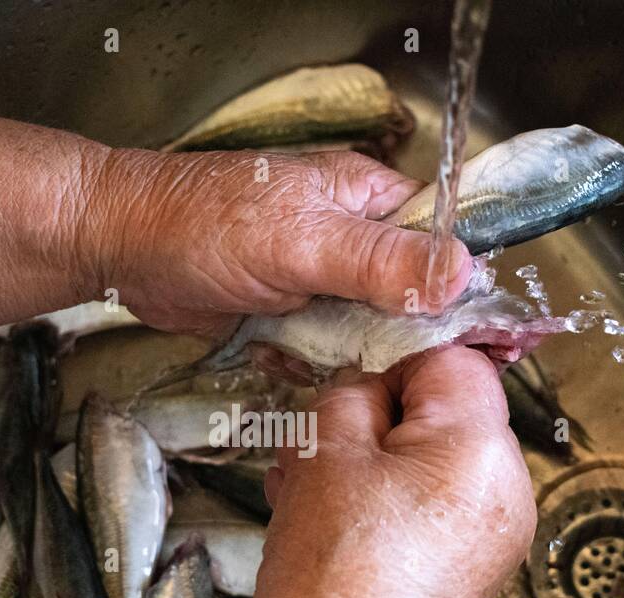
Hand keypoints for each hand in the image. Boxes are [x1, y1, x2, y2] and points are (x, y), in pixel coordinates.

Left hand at [81, 148, 473, 336]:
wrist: (126, 249)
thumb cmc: (207, 223)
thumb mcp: (305, 240)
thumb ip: (381, 260)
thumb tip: (461, 273)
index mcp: (369, 200)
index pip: (444, 239)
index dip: (471, 286)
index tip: (497, 334)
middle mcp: (354, 238)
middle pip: (413, 294)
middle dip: (419, 334)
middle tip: (434, 372)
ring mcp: (323, 279)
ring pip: (371, 328)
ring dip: (364, 356)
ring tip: (355, 371)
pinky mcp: (292, 314)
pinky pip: (327, 347)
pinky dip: (319, 364)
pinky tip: (301, 368)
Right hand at [249, 345, 536, 597]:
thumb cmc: (334, 575)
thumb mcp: (325, 453)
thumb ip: (350, 396)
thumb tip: (368, 388)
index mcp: (483, 449)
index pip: (450, 361)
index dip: (390, 368)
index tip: (345, 399)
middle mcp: (507, 490)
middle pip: (443, 415)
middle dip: (373, 424)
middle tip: (313, 451)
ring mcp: (493, 536)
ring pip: (428, 465)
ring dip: (367, 466)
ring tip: (307, 497)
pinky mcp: (469, 572)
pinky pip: (429, 511)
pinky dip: (382, 507)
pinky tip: (328, 529)